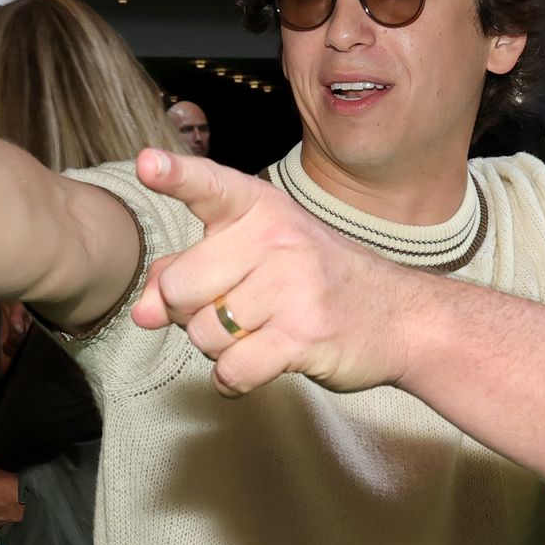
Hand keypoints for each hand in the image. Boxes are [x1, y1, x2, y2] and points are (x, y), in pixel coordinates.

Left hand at [129, 149, 412, 396]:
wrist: (401, 318)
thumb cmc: (317, 282)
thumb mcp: (258, 254)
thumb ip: (192, 269)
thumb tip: (144, 311)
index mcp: (262, 209)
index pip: (209, 187)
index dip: (173, 176)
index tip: (145, 164)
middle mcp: (276, 240)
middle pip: (182, 287)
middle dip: (190, 311)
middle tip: (231, 308)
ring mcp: (292, 287)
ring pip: (203, 333)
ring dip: (218, 347)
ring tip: (256, 332)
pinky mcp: (302, 336)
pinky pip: (231, 369)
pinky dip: (233, 379)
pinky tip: (256, 365)